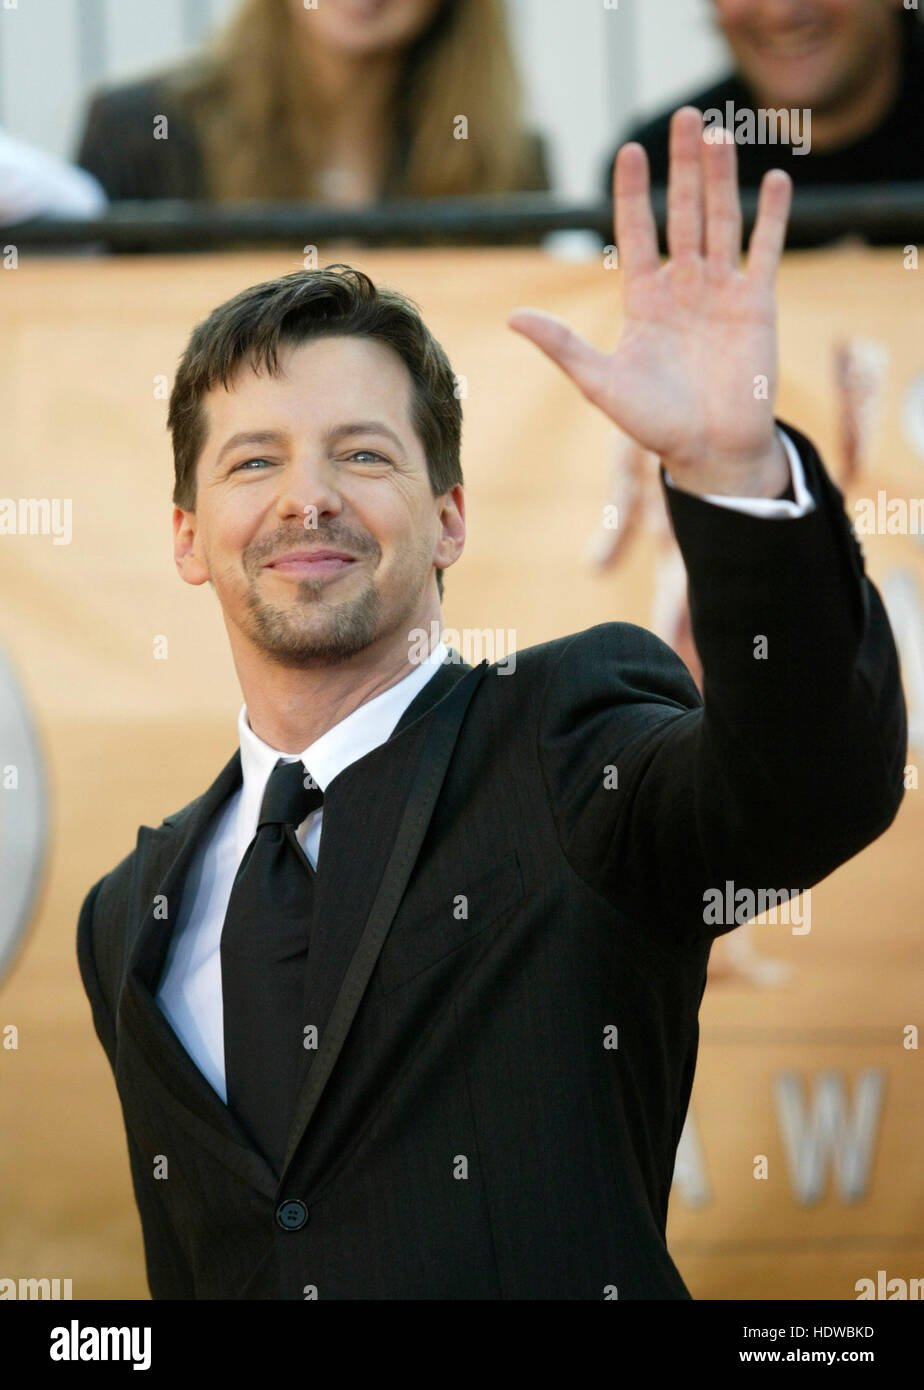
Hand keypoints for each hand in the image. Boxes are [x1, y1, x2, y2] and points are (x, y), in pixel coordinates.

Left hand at [508, 107, 792, 497]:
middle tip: (686, 117)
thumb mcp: (599, 382)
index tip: (629, 152)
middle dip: (684, 167)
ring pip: (721, 222)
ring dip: (722, 179)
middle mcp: (683, 287)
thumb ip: (561, 346)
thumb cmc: (653, 422)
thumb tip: (512, 317)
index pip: (636, 232)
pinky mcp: (757, 305)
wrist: (709, 452)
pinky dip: (770, 217)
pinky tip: (774, 179)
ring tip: (720, 134)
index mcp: (644, 300)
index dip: (632, 193)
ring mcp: (722, 292)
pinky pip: (765, 251)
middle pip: (683, 213)